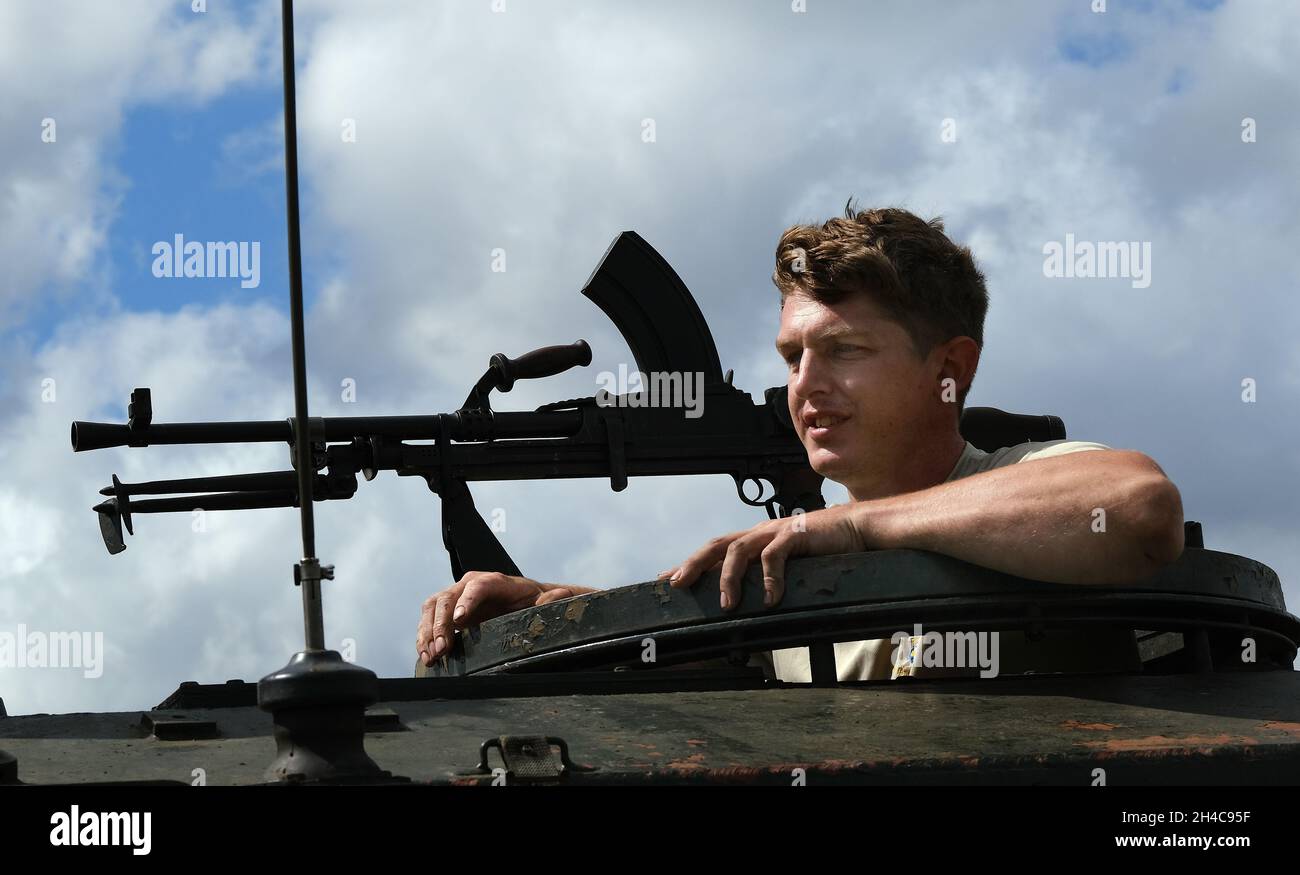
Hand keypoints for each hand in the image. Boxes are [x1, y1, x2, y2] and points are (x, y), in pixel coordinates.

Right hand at [416, 572, 575, 665]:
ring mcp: (456, 596)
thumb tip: (556, 596)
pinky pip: (428, 619)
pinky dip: (424, 637)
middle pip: (448, 597)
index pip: (477, 586)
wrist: (520, 603)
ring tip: (430, 656)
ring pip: (433, 607)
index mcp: (495, 581)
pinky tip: (426, 655)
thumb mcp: (542, 602)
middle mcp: (470, 584)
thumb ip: (549, 600)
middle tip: (442, 649)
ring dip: (427, 632)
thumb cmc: (531, 602)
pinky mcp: (447, 611)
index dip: (467, 601)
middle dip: (441, 624)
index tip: (460, 620)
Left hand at [657, 503, 866, 611]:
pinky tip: (772, 600)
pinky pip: (774, 556)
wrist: (856, 528)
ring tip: (727, 605)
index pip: (715, 549)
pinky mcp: (795, 535)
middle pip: (717, 545)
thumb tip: (752, 600)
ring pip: (739, 551)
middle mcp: (760, 532)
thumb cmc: (823, 548)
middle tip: (678, 584)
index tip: (667, 578)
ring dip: (729, 579)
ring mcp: (776, 532)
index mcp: (755, 538)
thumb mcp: (789, 564)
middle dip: (694, 564)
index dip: (690, 562)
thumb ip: (769, 575)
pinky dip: (770, 579)